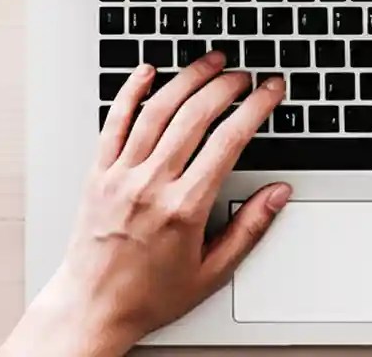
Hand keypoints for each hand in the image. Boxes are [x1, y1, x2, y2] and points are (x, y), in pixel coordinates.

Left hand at [0, 52, 288, 356]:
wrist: (93, 308)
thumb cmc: (151, 294)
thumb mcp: (214, 271)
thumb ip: (250, 228)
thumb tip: (278, 194)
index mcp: (184, 208)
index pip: (229, 141)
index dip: (256, 108)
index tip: (270, 91)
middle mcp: (150, 186)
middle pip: (194, 116)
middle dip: (226, 86)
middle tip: (245, 74)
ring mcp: (120, 176)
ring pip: (157, 111)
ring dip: (187, 79)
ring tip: (210, 62)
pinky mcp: (97, 174)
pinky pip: (114, 122)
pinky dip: (131, 92)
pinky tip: (147, 72)